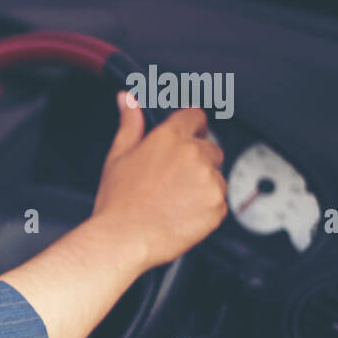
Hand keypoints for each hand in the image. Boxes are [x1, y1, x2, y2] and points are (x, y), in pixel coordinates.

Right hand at [91, 92, 227, 272]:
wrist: (124, 238)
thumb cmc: (119, 202)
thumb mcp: (118, 156)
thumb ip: (129, 123)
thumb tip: (128, 99)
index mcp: (170, 138)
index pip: (196, 116)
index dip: (192, 126)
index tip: (188, 136)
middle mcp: (194, 155)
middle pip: (210, 147)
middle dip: (196, 160)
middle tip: (172, 180)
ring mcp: (209, 180)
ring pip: (215, 176)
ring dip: (202, 184)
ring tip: (174, 200)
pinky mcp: (218, 205)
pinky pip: (218, 201)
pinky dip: (205, 207)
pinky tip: (181, 213)